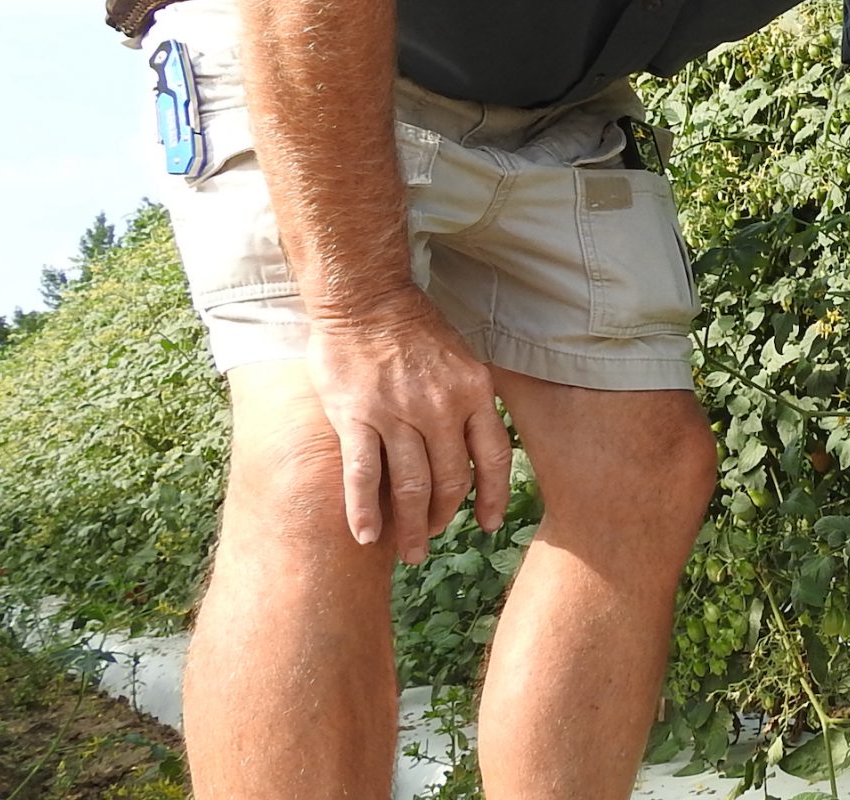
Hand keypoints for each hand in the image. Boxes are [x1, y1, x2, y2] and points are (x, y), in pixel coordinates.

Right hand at [306, 300, 511, 562]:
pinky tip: (365, 537)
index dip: (492, 495)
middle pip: (450, 480)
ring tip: (406, 551)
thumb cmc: (413, 327)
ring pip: (410, 486)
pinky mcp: (357, 416)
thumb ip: (468, 398)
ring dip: (410, 526)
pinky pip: (363, 475)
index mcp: (473, 391)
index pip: (493, 456)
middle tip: (431, 539)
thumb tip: (474, 440)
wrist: (366, 297)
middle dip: (443, 517)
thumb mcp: (460, 359)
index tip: (488, 524)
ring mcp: (398, 413)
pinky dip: (364, 511)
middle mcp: (441, 407)